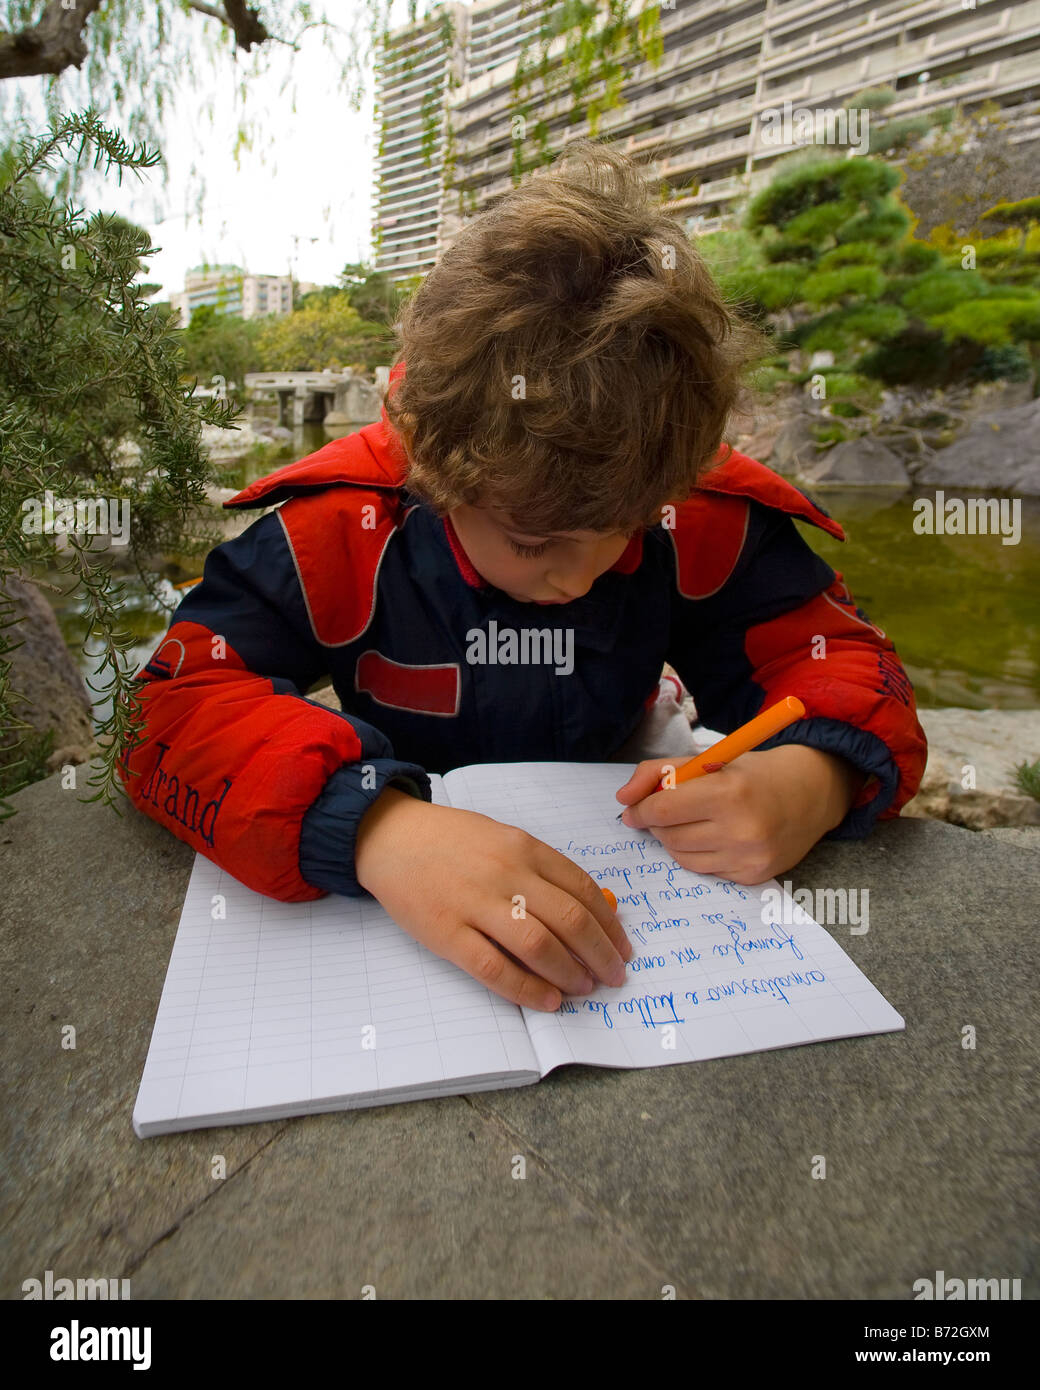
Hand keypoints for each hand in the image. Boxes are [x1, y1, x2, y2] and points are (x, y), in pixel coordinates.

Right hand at [355, 788, 632, 1011]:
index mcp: (524, 848)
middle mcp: (506, 874)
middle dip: (601, 954)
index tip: (622, 946)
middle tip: (614, 975)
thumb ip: (540, 868)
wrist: (391, 837)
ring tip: (585, 989)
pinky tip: (548, 1001)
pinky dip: (527, 989)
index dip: (609, 924)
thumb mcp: (503, 838)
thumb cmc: (451, 840)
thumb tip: (585, 908)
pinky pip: (494, 967)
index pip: (581, 889)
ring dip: (570, 973)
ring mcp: (475, 904)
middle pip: (570, 920)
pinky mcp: (447, 933)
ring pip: (539, 945)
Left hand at [615, 744, 865, 884]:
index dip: (640, 810)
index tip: (633, 809)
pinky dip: (700, 854)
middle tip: (666, 811)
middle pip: (669, 836)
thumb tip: (624, 799)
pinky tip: (716, 836)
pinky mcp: (753, 876)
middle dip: (658, 823)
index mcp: (728, 791)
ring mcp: (749, 857)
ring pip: (682, 857)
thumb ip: (658, 771)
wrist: (811, 793)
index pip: (663, 810)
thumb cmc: (753, 772)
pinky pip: (705, 870)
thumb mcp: (707, 758)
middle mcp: (741, 829)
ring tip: (693, 821)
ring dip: (675, 839)